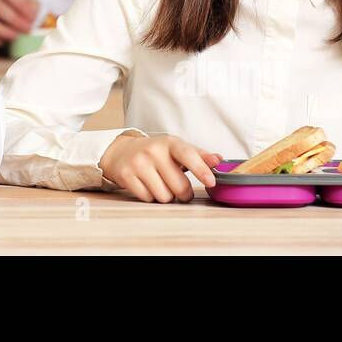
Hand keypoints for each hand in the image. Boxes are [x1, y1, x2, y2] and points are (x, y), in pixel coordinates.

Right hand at [0, 0, 38, 49]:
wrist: (8, 14)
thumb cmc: (19, 6)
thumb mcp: (29, 2)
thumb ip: (33, 6)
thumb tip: (32, 13)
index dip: (22, 5)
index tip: (33, 17)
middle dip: (13, 19)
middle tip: (26, 29)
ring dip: (2, 30)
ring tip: (16, 36)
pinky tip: (2, 41)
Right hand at [98, 133, 221, 202]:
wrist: (122, 151)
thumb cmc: (156, 152)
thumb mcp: (176, 149)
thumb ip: (198, 155)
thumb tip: (219, 160)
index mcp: (169, 143)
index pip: (188, 155)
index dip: (201, 169)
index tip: (211, 182)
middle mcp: (153, 151)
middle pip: (179, 186)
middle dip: (183, 193)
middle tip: (178, 187)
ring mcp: (138, 163)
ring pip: (164, 196)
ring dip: (166, 196)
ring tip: (160, 184)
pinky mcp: (126, 175)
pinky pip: (148, 198)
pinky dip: (150, 197)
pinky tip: (147, 185)